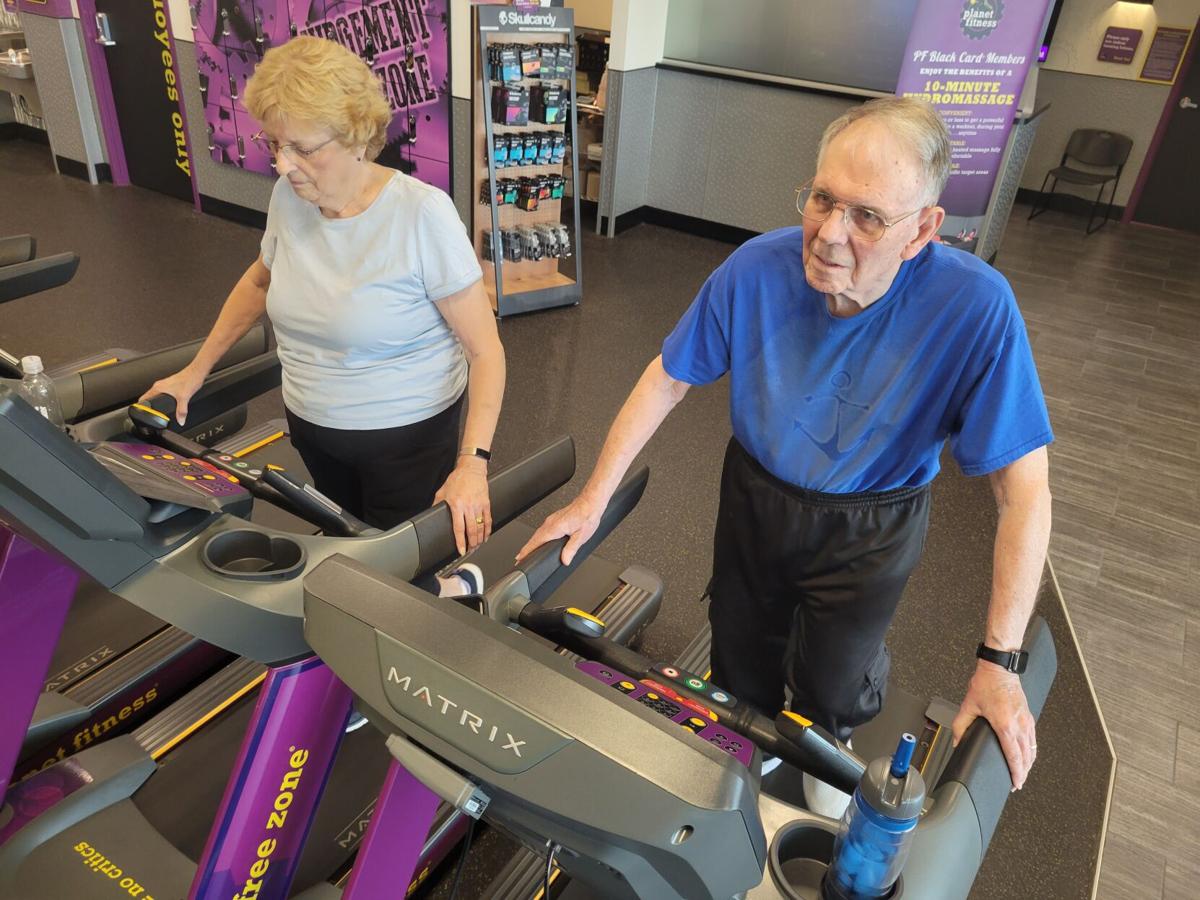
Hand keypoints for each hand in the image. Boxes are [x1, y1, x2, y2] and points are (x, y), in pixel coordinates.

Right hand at [139, 367, 205, 425]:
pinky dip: (163, 399)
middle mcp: (160, 385)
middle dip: (150, 406)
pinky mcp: (170, 384)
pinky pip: (163, 393)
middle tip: (152, 414)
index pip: (143, 398)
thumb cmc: (189, 379)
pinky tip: (170, 402)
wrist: (197, 372)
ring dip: (157, 402)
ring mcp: (165, 384)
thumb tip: (180, 420)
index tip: (140, 413)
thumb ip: (181, 411)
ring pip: (156, 395)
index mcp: (158, 388)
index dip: (140, 406)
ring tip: (160, 410)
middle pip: (149, 397)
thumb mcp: (184, 398)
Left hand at [434, 456, 491, 554]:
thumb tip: (431, 514)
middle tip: (470, 551)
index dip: (460, 542)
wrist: (472, 469)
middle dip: (472, 544)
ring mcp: (479, 505)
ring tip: (477, 546)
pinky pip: (488, 520)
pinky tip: (486, 536)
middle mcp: (468, 506)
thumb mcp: (442, 491)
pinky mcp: (486, 503)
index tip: (461, 550)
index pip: (459, 528)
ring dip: (479, 539)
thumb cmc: (457, 479)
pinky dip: (488, 530)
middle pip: (471, 530)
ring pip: (480, 527)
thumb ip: (437, 504)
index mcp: (456, 505)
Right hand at [516, 493, 604, 565]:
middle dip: (526, 548)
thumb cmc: (588, 515)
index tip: (520, 557)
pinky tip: (540, 541)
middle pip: (534, 537)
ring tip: (527, 552)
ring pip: (537, 533)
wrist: (591, 502)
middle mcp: (551, 523)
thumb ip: (571, 549)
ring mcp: (552, 519)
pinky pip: (542, 529)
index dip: (527, 550)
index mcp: (555, 527)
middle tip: (520, 558)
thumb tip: (565, 560)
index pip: (536, 541)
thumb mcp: (581, 536)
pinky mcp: (555, 518)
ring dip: (531, 542)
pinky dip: (538, 537)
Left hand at [952, 660, 1036, 790]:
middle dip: (1023, 773)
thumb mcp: (968, 706)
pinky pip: (1033, 739)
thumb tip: (957, 742)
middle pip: (1026, 758)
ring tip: (1022, 773)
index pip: (1014, 757)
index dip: (1016, 773)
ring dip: (1028, 764)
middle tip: (1017, 783)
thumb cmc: (986, 684)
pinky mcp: (1029, 717)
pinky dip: (1031, 751)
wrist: (999, 669)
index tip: (1015, 783)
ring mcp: (1026, 721)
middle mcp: (1019, 725)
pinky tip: (1026, 755)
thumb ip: (960, 726)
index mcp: (1005, 726)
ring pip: (1032, 750)